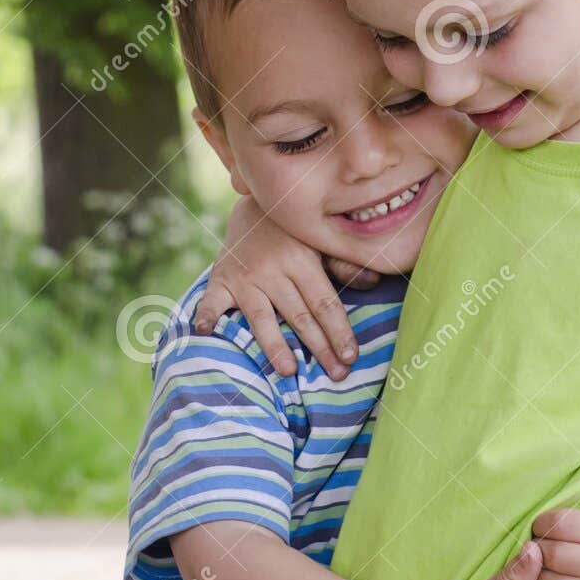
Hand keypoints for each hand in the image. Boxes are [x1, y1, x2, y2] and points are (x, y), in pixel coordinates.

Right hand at [193, 197, 358, 378]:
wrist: (254, 205)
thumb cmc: (296, 233)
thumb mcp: (321, 241)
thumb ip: (343, 264)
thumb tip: (374, 282)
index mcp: (302, 260)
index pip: (325, 303)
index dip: (339, 331)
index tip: (351, 356)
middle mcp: (273, 269)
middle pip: (300, 316)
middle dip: (320, 348)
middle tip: (337, 375)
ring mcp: (245, 276)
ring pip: (262, 317)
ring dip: (275, 345)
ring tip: (289, 371)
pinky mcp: (220, 278)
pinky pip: (211, 300)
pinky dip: (206, 315)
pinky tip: (205, 332)